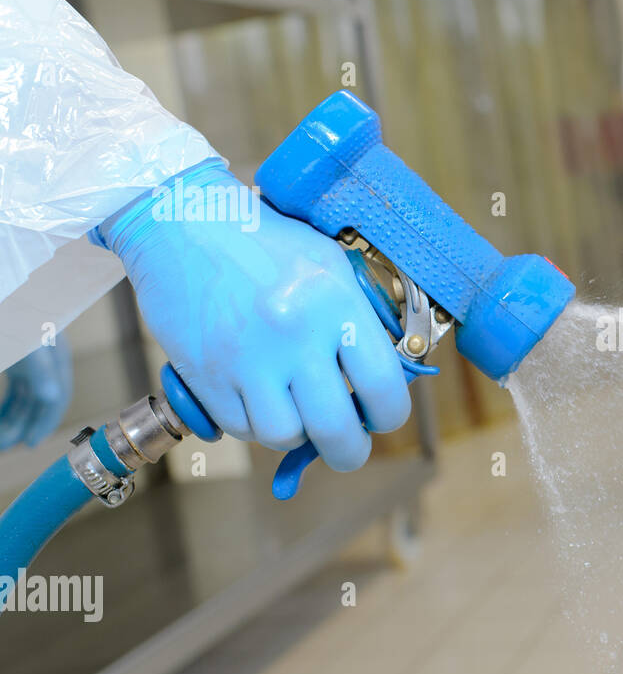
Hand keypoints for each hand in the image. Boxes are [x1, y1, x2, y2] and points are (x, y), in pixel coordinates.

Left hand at [0, 342, 72, 448]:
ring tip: (2, 438)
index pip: (59, 396)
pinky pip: (17, 391)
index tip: (30, 442)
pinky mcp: (18, 362)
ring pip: (26, 399)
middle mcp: (47, 360)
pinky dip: (7, 407)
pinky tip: (1, 419)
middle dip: (22, 425)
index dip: (46, 422)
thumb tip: (52, 396)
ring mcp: (31, 361)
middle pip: (41, 401)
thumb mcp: (24, 345)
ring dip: (13, 419)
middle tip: (5, 444)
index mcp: (55, 353)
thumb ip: (39, 368)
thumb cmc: (7, 311)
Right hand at [98, 160, 409, 471]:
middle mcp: (295, 335)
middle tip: (347, 447)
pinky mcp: (205, 374)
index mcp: (337, 303)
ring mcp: (247, 358)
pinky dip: (253, 423)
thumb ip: (360, 318)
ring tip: (295, 411)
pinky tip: (257, 397)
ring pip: (283, 435)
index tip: (381, 416)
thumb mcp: (330, 265)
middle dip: (348, 451)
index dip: (389, 415)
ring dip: (295, 433)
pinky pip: (239, 427)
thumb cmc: (266, 243)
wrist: (182, 222)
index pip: (384, 387)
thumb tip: (386, 378)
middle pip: (336, 430)